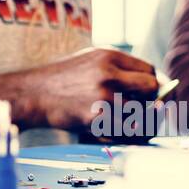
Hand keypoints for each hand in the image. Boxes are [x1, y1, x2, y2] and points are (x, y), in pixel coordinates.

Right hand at [26, 47, 158, 129]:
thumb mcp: (90, 60)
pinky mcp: (97, 118)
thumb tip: (155, 85)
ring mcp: (104, 96)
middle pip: (151, 88)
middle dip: (150, 100)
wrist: (33, 93)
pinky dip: (124, 133)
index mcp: (109, 55)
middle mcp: (109, 73)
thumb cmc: (62, 79)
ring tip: (127, 121)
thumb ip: (119, 68)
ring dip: (138, 120)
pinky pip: (127, 131)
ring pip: (142, 113)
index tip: (147, 94)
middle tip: (142, 108)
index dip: (152, 84)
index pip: (149, 70)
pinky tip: (113, 128)